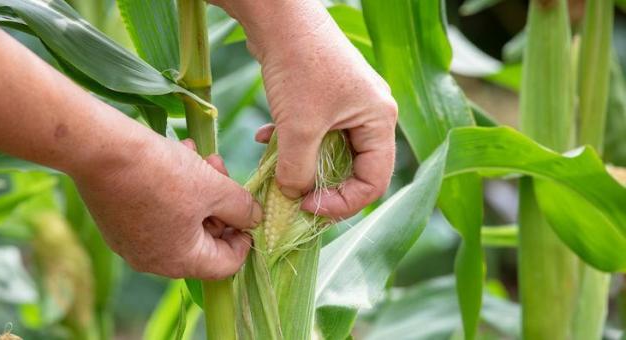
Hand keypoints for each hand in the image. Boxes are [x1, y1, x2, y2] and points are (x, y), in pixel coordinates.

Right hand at [71, 136, 261, 279]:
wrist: (99, 149)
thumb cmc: (160, 172)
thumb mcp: (213, 187)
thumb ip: (241, 207)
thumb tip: (254, 218)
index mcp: (179, 261)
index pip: (226, 264)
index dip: (244, 237)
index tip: (247, 209)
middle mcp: (153, 261)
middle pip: (203, 240)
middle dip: (218, 204)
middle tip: (221, 170)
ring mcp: (131, 243)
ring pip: (181, 220)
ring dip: (198, 189)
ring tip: (200, 156)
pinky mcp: (116, 222)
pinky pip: (157, 211)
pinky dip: (173, 188)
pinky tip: (177, 155)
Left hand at [212, 0, 397, 218]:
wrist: (280, 17)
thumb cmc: (299, 69)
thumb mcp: (299, 128)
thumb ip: (298, 170)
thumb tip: (292, 196)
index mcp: (379, 121)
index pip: (375, 180)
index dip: (344, 202)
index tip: (310, 206)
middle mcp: (370, 113)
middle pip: (353, 167)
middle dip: (321, 185)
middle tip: (293, 197)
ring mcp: (347, 103)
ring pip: (329, 151)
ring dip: (301, 163)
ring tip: (275, 168)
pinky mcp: (323, 96)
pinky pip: (314, 131)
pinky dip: (291, 140)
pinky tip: (264, 137)